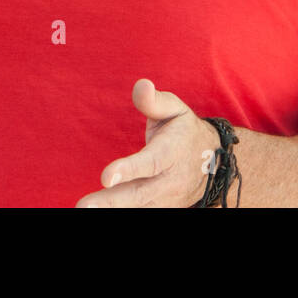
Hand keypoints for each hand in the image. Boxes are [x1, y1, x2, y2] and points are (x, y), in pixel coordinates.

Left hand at [76, 79, 221, 207]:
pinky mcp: (160, 208)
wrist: (214, 165)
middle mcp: (170, 180)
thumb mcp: (175, 109)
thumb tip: (141, 84)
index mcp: (172, 151)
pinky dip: (118, 213)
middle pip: (140, 193)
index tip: (106, 176)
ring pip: (139, 207)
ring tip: (84, 210)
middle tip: (84, 206)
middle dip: (112, 201)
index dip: (129, 169)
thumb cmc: (184, 131)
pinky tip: (98, 212)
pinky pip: (140, 212)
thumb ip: (154, 101)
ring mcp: (166, 199)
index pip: (151, 162)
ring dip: (111, 211)